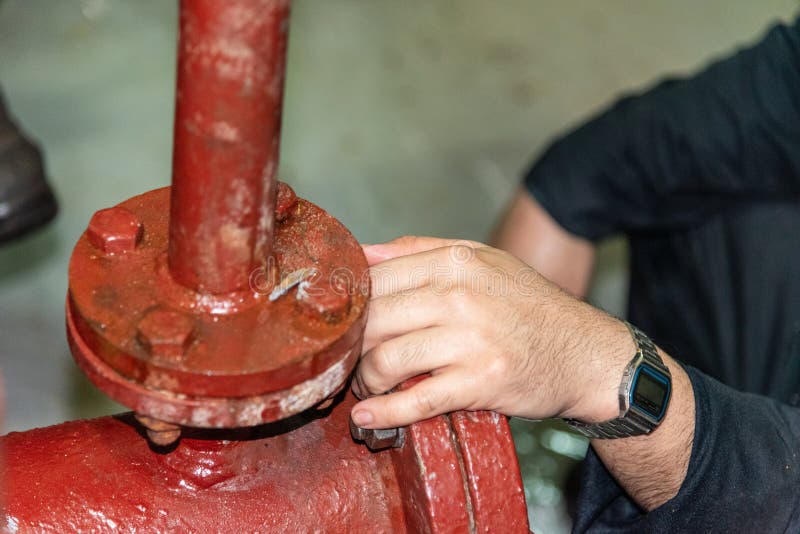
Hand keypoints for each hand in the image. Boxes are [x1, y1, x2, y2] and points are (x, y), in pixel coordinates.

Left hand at [350, 236, 633, 428]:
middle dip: (352, 347)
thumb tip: (363, 253)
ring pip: (386, 360)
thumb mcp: (482, 260)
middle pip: (373, 320)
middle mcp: (459, 295)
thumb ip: (419, 251)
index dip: (351, 308)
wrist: (586, 353)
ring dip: (366, 382)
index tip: (345, 326)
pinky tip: (368, 417)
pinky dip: (384, 413)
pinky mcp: (480, 381)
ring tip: (370, 388)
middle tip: (351, 361)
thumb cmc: (530, 306)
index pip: (376, 278)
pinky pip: (416, 400)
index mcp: (455, 261)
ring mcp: (470, 339)